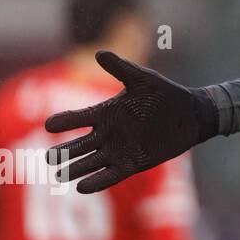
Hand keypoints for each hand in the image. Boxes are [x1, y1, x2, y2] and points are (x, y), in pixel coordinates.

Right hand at [45, 50, 218, 193]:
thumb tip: (98, 53)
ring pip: (89, 163)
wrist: (190, 114)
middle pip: (78, 145)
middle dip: (63, 151)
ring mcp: (118, 150)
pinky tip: (82, 187)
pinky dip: (96, 181)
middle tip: (49, 157)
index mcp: (105, 112)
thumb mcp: (143, 79)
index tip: (50, 125)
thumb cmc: (165, 93)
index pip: (77, 118)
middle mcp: (107, 133)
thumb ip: (121, 68)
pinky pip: (110, 176)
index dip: (63, 121)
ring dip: (75, 169)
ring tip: (59, 175)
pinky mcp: (132, 164)